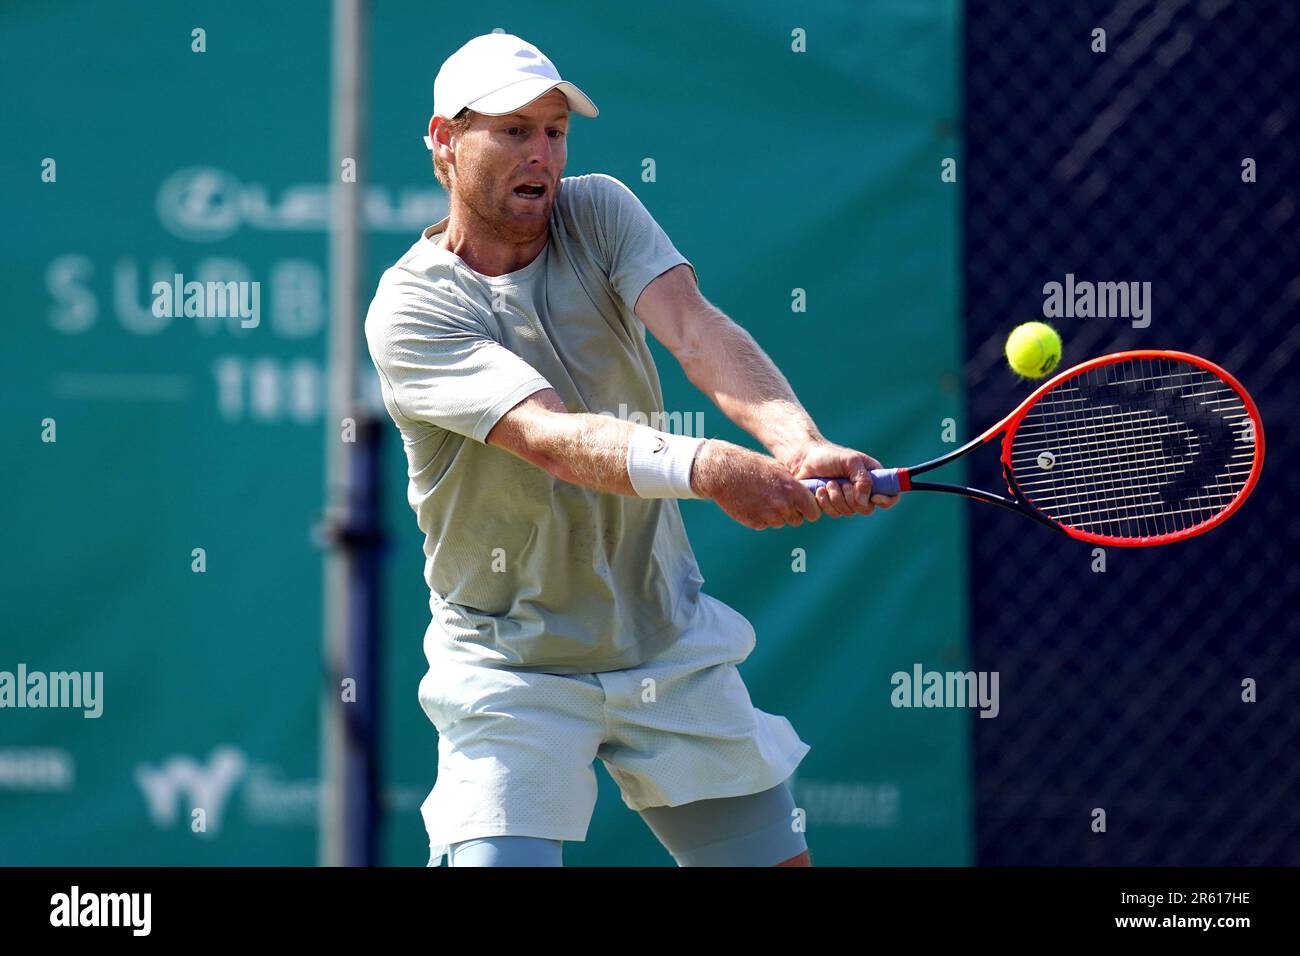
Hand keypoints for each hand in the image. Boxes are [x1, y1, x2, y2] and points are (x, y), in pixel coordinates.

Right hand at [691, 440, 821, 529]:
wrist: (724, 472)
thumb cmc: (753, 466)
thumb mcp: (779, 470)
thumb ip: (795, 486)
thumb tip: (807, 496)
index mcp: (793, 491)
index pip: (814, 513)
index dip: (809, 510)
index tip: (804, 507)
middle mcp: (783, 505)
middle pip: (797, 520)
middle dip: (791, 513)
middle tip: (778, 500)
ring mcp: (769, 516)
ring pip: (780, 522)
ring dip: (775, 514)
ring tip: (762, 497)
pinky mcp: (755, 523)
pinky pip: (764, 524)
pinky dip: (760, 517)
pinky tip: (752, 502)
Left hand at [784, 440, 900, 516]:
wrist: (803, 459)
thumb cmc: (829, 456)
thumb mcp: (850, 461)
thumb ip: (863, 479)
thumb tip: (865, 501)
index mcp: (873, 478)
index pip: (891, 496)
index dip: (887, 501)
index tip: (874, 497)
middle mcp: (862, 492)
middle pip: (867, 509)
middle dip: (852, 498)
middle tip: (842, 484)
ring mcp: (847, 501)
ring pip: (848, 512)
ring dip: (836, 498)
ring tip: (828, 483)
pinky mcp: (831, 507)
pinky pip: (833, 513)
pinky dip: (825, 502)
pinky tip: (819, 490)